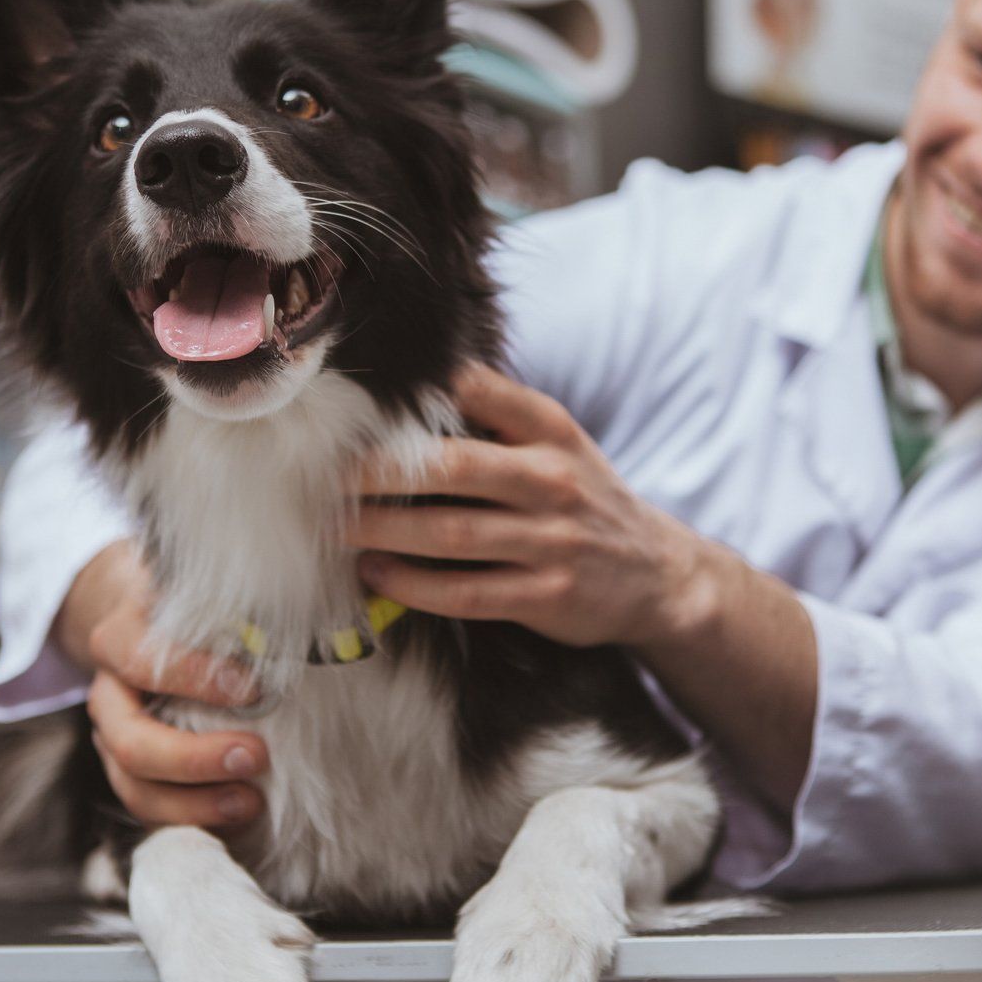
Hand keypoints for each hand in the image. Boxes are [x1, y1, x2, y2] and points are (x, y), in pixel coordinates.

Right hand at [59, 541, 269, 830]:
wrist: (146, 617)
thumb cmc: (196, 601)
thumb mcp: (211, 585)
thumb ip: (249, 593)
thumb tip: (334, 590)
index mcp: (122, 635)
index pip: (140, 656)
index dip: (193, 675)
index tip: (253, 687)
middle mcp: (109, 691)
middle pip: (128, 739)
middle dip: (191, 757)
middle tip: (256, 755)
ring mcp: (112, 735)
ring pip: (131, 784)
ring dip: (191, 803)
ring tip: (250, 801)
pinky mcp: (130, 769)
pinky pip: (149, 805)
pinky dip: (191, 818)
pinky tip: (239, 814)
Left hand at [347, 365, 714, 649]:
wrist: (658, 573)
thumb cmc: (585, 498)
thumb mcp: (558, 442)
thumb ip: (496, 414)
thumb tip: (408, 386)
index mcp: (550, 429)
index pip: (477, 392)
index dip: (413, 394)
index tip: (352, 405)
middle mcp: (553, 479)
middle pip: (451, 467)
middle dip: (378, 472)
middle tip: (323, 477)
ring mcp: (553, 540)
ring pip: (450, 534)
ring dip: (382, 531)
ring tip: (334, 528)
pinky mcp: (547, 595)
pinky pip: (466, 591)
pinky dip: (412, 585)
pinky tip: (375, 574)